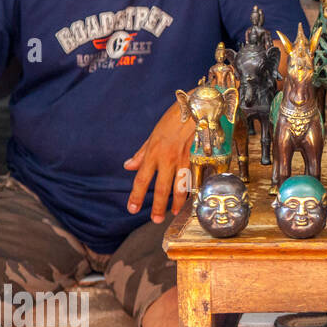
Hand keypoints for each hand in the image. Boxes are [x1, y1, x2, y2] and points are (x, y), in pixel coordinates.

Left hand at [124, 103, 195, 222]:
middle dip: (156, 206)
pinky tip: (191, 197)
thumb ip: (141, 153)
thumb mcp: (153, 134)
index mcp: (153, 152)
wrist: (196, 106)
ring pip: (179, 186)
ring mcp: (183, 159)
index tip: (131, 208)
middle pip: (160, 188)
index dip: (135, 195)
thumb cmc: (174, 117)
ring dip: (176, 202)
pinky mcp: (197, 158)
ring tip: (173, 213)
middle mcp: (167, 158)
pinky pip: (193, 178)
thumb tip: (128, 166)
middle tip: (155, 220)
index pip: (141, 179)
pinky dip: (191, 189)